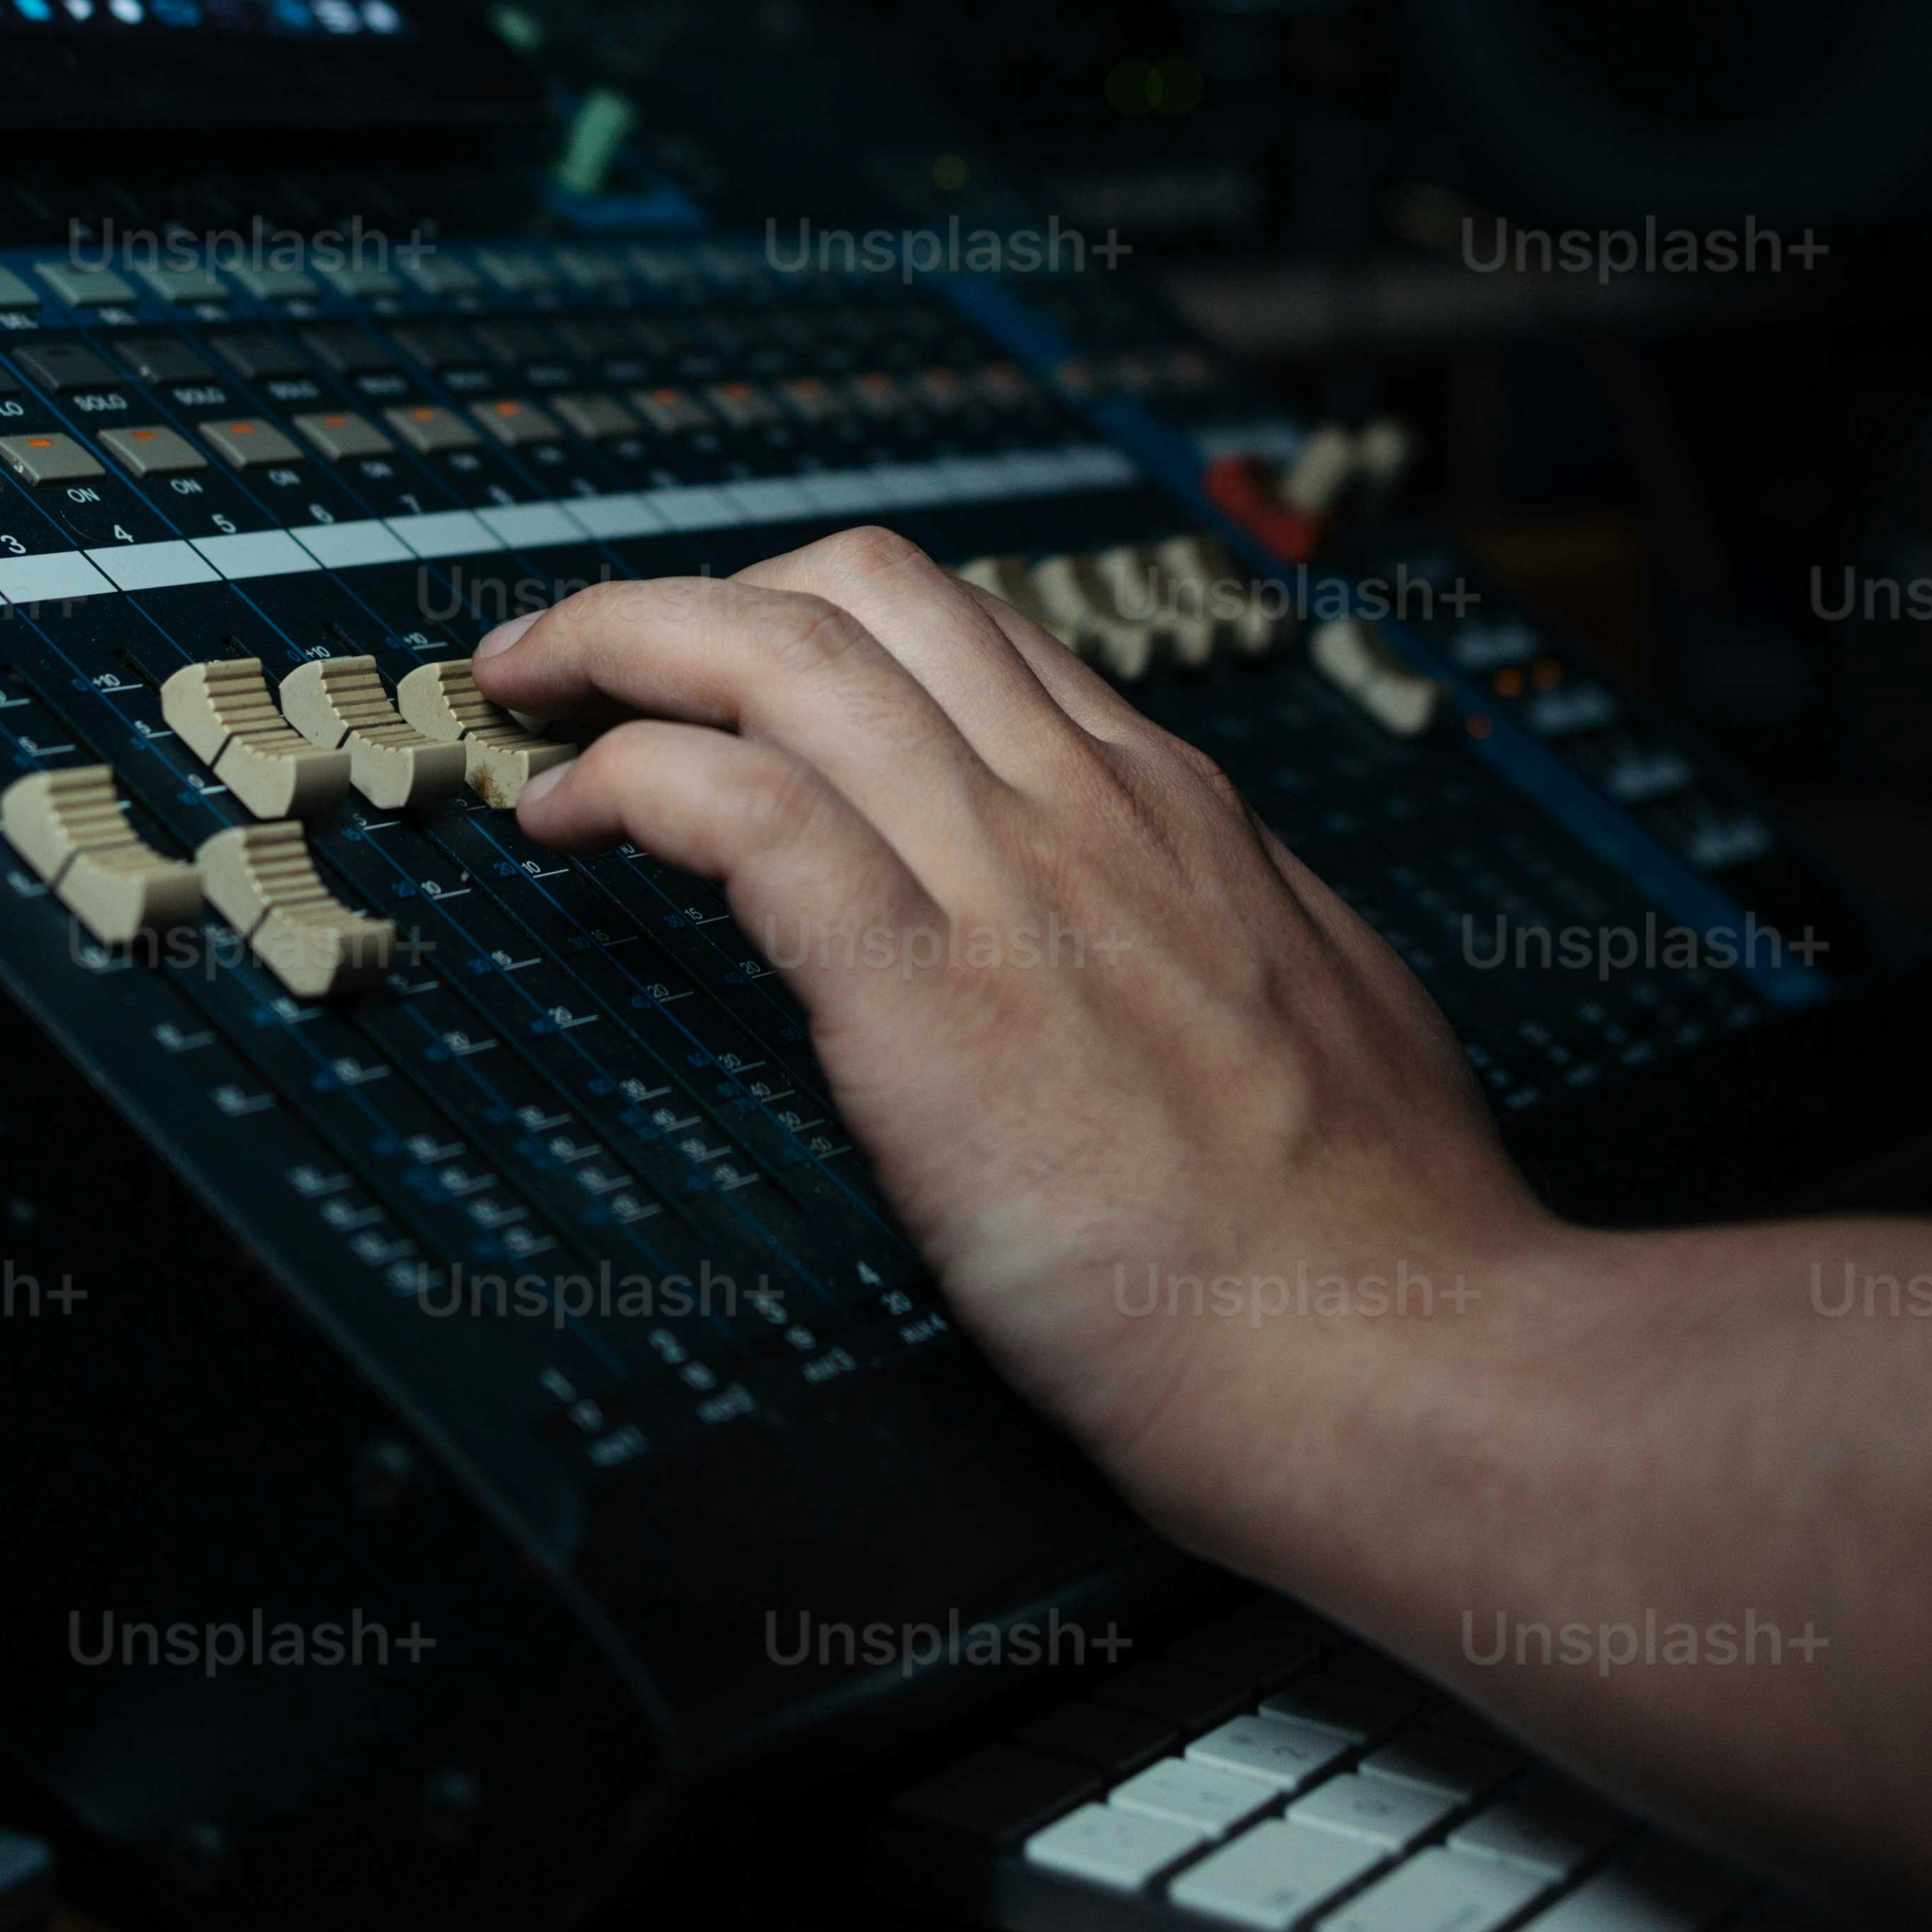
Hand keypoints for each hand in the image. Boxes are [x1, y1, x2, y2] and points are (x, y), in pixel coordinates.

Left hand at [473, 530, 1547, 1543]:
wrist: (1400, 1344)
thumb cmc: (1379, 1231)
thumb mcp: (1324, 1000)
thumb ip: (1226, 932)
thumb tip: (1183, 933)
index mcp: (1177, 805)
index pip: (973, 633)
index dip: (827, 626)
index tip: (740, 677)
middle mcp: (1087, 803)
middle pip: (863, 587)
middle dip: (703, 591)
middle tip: (592, 651)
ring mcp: (1008, 882)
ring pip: (782, 653)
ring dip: (625, 642)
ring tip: (531, 692)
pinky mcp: (926, 993)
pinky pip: (741, 808)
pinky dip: (630, 777)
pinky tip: (573, 816)